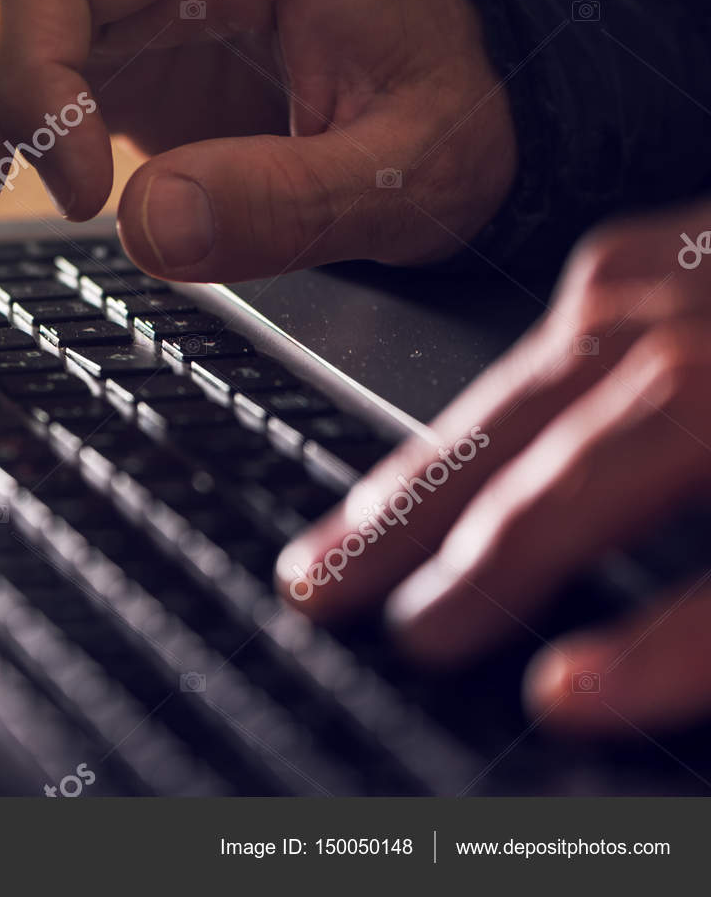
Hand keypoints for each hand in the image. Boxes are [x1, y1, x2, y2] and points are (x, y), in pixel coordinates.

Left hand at [278, 200, 710, 735]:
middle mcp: (673, 323)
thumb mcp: (706, 312)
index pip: (488, 405)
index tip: (327, 552)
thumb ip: (622, 382)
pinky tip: (572, 690)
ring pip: (596, 473)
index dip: (398, 483)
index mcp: (637, 295)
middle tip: (314, 595)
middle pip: (513, 433)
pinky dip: (652, 640)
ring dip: (494, 561)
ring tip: (415, 636)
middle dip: (402, 520)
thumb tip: (539, 469)